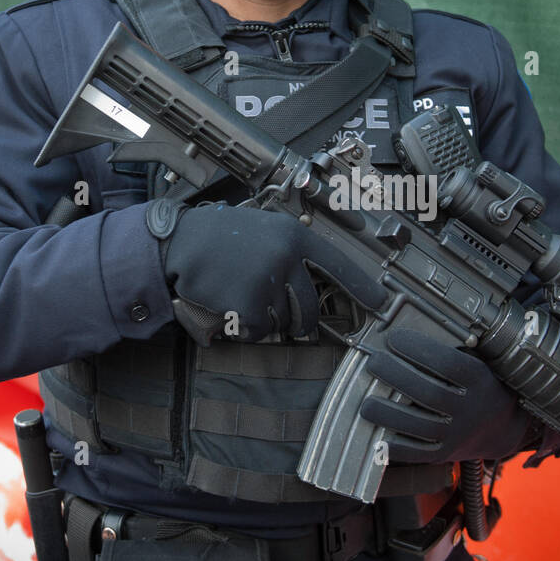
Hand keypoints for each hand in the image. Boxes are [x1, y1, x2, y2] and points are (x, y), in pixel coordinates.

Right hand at [157, 201, 387, 343]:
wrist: (178, 243)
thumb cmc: (219, 237)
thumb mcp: (263, 229)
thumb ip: (290, 249)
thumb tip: (314, 279)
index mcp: (294, 237)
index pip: (339, 265)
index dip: (362, 287)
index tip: (381, 303)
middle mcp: (286, 259)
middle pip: (309, 308)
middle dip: (297, 321)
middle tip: (274, 313)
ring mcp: (268, 283)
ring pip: (280, 322)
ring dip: (262, 319)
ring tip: (238, 293)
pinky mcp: (248, 306)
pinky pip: (256, 332)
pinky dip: (242, 327)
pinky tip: (227, 304)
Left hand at [360, 327, 532, 463]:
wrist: (501, 429)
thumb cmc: (480, 386)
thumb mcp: (478, 362)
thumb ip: (451, 351)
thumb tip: (407, 330)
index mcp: (480, 381)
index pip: (448, 364)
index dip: (419, 349)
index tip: (394, 338)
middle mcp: (470, 409)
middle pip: (430, 393)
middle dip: (396, 375)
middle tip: (374, 362)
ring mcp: (457, 435)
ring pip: (419, 426)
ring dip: (388, 413)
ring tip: (366, 403)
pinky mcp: (444, 454)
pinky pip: (416, 453)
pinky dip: (394, 446)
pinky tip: (377, 433)